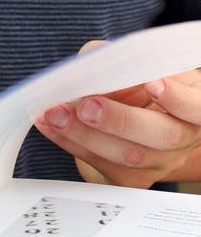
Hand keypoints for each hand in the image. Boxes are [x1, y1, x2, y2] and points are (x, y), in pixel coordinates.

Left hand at [34, 42, 200, 188]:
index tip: (152, 83)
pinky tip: (50, 125)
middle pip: (159, 136)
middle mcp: (181, 138)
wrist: (145, 114)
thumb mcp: (144, 62)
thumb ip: (121, 58)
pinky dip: (70, 142)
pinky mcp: (131, 178)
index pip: (195, 106)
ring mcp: (158, 162)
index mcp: (192, 106)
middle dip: (119, 120)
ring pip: (126, 156)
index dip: (175, 98)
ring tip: (55, 114)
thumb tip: (92, 61)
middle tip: (86, 105)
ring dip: (84, 134)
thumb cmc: (147, 80)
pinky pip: (101, 164)